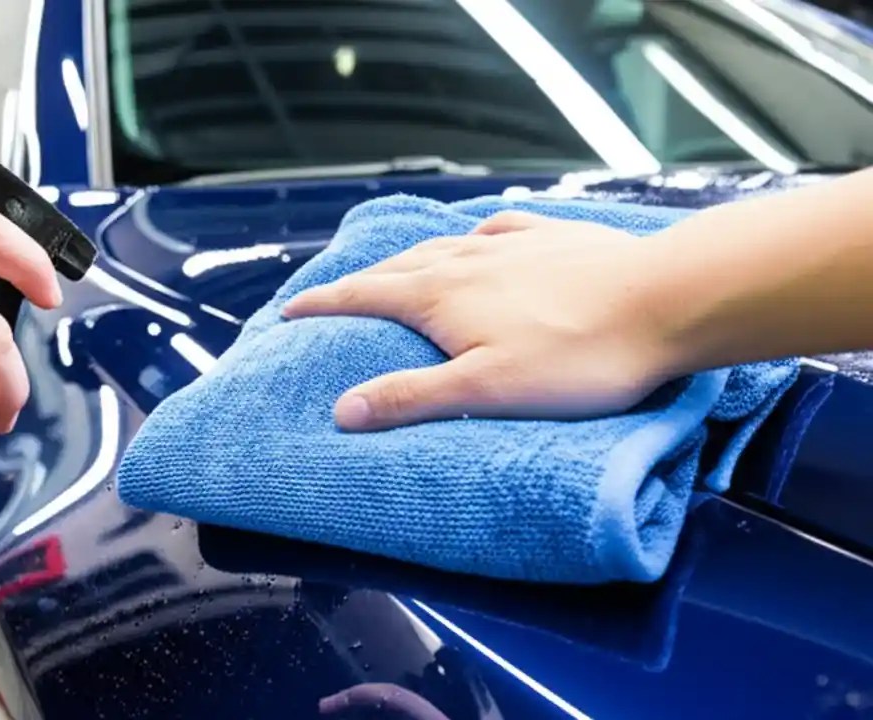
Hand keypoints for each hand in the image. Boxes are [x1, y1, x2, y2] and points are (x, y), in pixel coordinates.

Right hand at [282, 211, 675, 430]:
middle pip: (393, 268)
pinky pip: (494, 230)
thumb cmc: (577, 356)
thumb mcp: (485, 390)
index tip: (288, 311)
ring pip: (440, 245)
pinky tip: (478, 239)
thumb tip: (341, 410)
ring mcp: (510, 244)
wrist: (665, 301)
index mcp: (440, 296)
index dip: (321, 305)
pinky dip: (469, 237)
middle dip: (355, 282)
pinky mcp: (551, 237)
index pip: (362, 297)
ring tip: (390, 270)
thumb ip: (410, 398)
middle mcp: (465, 260)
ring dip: (405, 260)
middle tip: (329, 295)